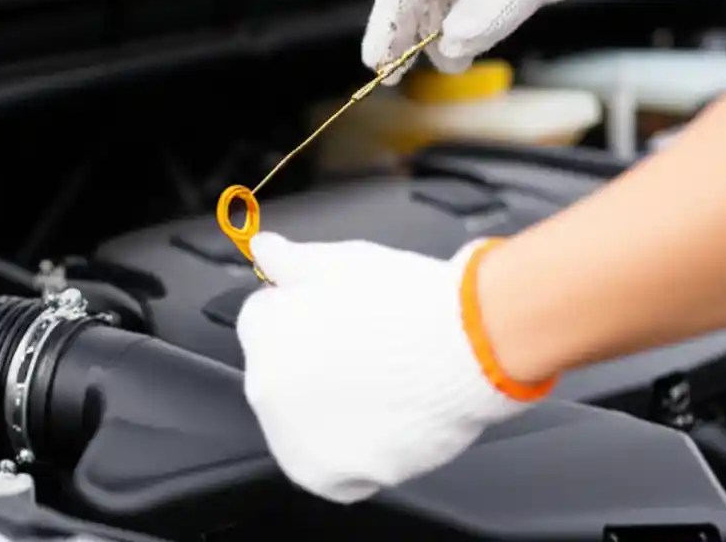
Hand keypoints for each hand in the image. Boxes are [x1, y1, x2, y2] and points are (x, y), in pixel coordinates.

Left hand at [236, 232, 551, 503]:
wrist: (463, 346)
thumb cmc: (405, 301)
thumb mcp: (339, 261)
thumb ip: (290, 259)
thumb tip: (265, 249)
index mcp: (262, 334)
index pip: (264, 323)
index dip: (303, 313)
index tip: (332, 315)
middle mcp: (267, 391)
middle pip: (283, 376)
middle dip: (315, 364)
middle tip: (365, 352)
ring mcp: (296, 437)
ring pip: (306, 427)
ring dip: (332, 413)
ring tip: (381, 388)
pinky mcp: (331, 475)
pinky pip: (333, 471)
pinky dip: (355, 457)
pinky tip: (383, 425)